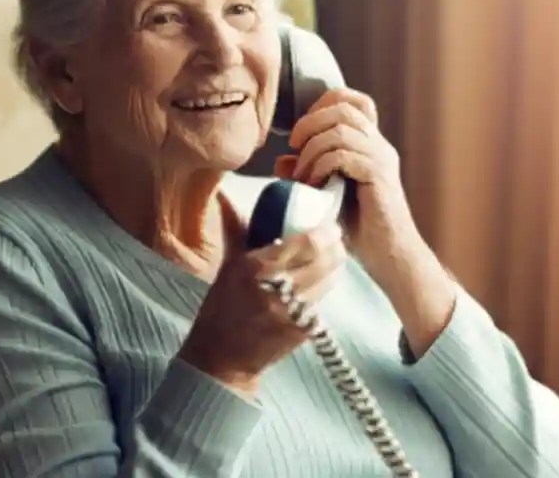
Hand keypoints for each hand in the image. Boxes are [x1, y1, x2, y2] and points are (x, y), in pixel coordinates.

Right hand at [180, 222, 345, 396]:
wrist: (222, 358)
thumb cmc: (221, 308)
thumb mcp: (228, 267)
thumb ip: (240, 233)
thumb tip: (231, 201)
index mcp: (256, 268)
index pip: (306, 244)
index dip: (325, 232)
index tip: (330, 225)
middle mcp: (278, 289)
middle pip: (324, 260)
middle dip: (336, 245)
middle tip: (337, 237)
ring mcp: (294, 312)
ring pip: (329, 280)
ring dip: (336, 265)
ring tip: (335, 255)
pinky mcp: (303, 330)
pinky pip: (323, 300)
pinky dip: (327, 286)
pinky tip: (325, 280)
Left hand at [276, 89, 417, 271]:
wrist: (389, 257)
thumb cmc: (360, 230)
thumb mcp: (326, 197)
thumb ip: (308, 175)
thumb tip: (281, 162)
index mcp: (370, 144)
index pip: (354, 100)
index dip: (324, 104)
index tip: (302, 132)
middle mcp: (379, 145)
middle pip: (343, 108)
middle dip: (310, 122)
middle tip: (294, 146)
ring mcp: (381, 159)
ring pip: (340, 130)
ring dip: (312, 149)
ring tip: (302, 175)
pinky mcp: (378, 176)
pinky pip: (343, 155)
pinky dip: (320, 167)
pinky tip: (313, 186)